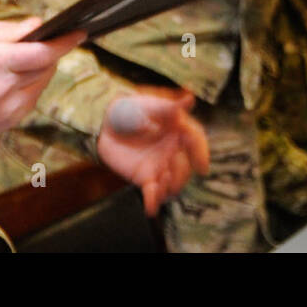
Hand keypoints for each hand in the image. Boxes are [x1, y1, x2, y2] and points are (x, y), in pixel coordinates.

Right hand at [0, 17, 83, 158]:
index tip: (79, 31)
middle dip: (50, 52)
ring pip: (41, 84)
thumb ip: (4, 32)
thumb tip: (36, 25)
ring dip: (41, 69)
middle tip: (47, 40)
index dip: (64, 41)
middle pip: (46, 67)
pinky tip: (14, 79)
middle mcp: (3, 90)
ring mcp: (6, 111)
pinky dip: (30, 86)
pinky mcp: (6, 125)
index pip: (42, 52)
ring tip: (23, 59)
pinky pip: (30, 100)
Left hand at [97, 90, 209, 216]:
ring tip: (158, 183)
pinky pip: (153, 193)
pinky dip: (154, 202)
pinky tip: (150, 208)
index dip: (201, 153)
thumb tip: (190, 98)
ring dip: (170, 186)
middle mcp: (173, 149)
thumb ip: (169, 106)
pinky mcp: (145, 177)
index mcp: (178, 130)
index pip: (196, 141)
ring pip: (173, 182)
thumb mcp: (149, 104)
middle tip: (168, 170)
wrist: (104, 121)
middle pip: (186, 166)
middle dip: (181, 172)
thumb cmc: (130, 108)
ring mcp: (160, 165)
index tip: (202, 166)